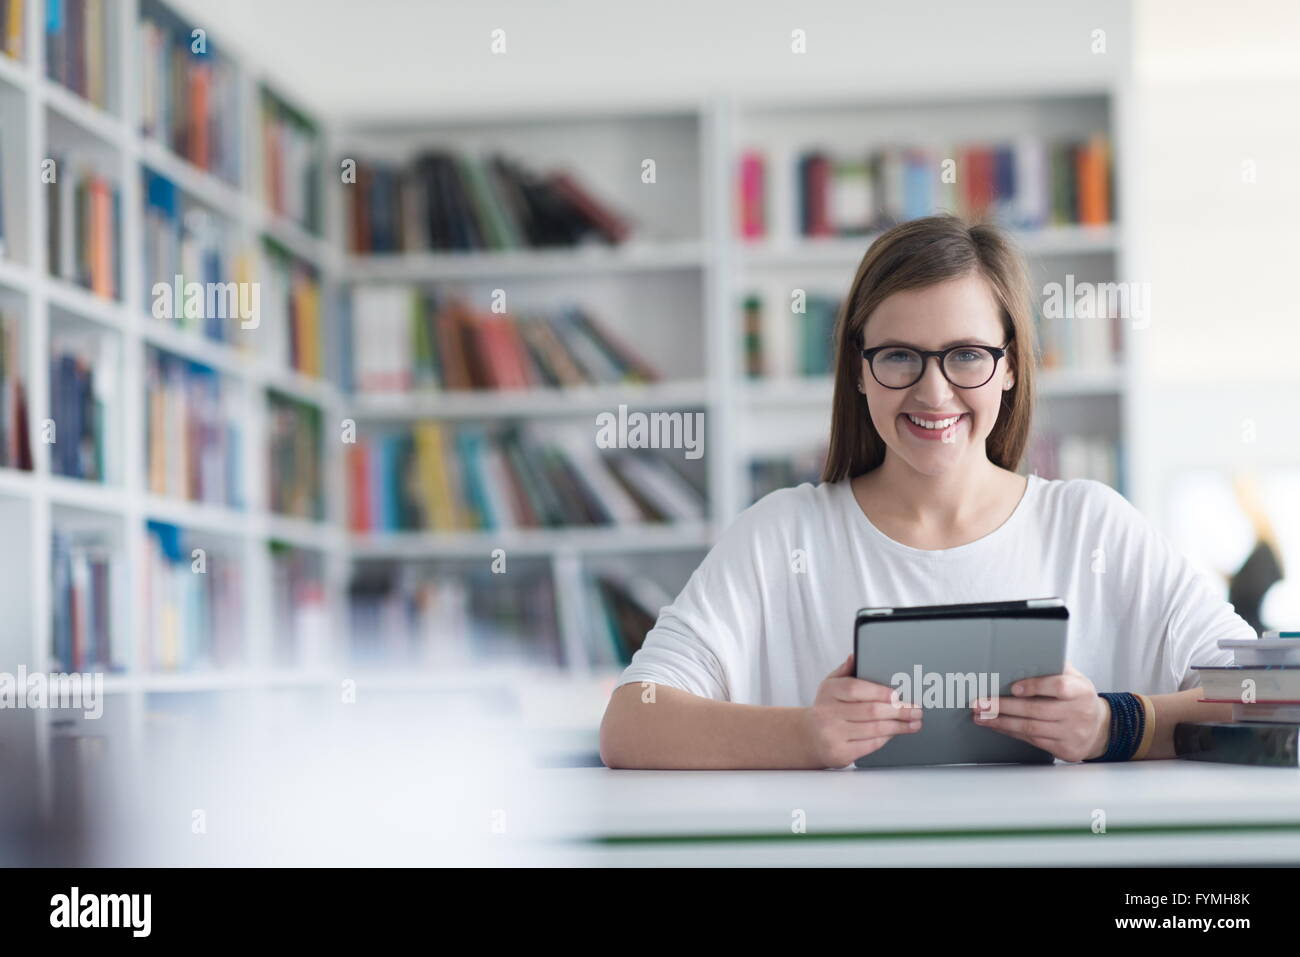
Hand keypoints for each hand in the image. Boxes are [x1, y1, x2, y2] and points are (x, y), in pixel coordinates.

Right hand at [801, 653, 923, 768]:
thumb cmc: (826, 708)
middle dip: (899, 711)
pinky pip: (871, 745)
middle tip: (916, 710)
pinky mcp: (840, 753)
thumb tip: (856, 655)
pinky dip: (887, 738)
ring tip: (914, 723)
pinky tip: (896, 732)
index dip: (880, 692)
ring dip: (899, 726)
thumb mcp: (830, 686)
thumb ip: (845, 670)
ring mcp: (833, 735)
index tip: (899, 695)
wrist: (807, 738)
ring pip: (875, 729)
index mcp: (829, 691)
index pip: (856, 689)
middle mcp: (828, 713)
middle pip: (871, 711)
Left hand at [970, 661, 1109, 762]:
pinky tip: (997, 726)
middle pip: (1037, 711)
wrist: (1099, 729)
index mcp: (1081, 691)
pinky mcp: (1065, 750)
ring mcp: (1072, 733)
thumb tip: (1023, 651)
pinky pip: (1033, 741)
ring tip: (980, 716)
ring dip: (1001, 722)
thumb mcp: (1075, 678)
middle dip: (1003, 707)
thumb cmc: (1078, 698)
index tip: (1014, 687)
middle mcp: (1078, 713)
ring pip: (1031, 728)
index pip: (1059, 686)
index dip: (1036, 686)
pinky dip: (1011, 732)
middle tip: (980, 703)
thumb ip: (1054, 666)